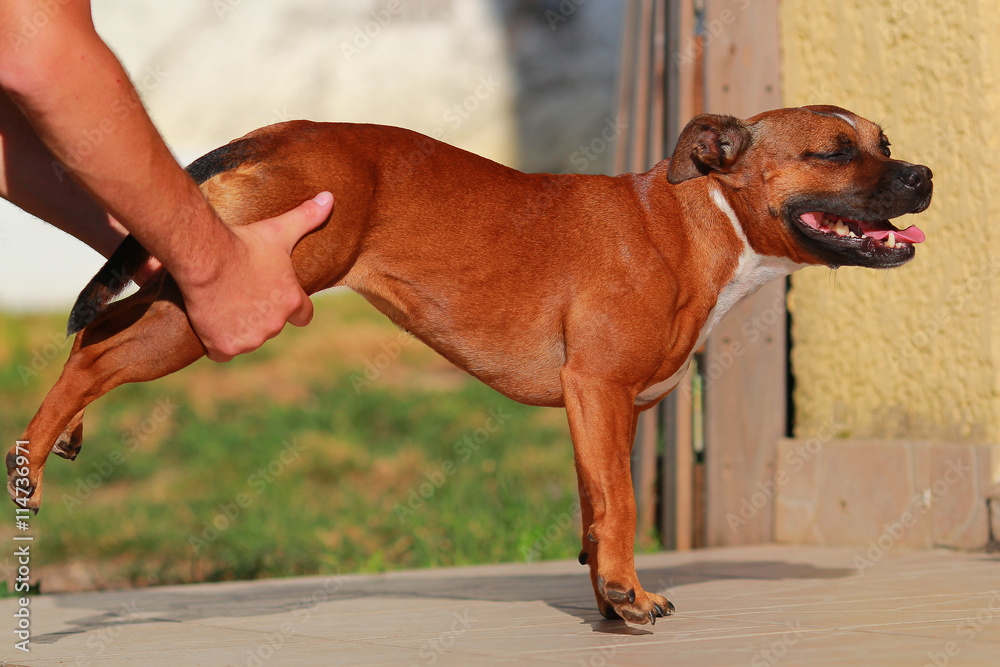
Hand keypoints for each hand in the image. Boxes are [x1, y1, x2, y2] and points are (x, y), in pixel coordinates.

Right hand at [179, 192, 333, 361]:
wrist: (206, 258)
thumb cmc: (243, 243)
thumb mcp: (279, 230)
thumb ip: (307, 217)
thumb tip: (330, 197)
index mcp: (292, 301)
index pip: (303, 314)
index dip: (293, 307)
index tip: (279, 298)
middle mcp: (274, 324)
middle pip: (271, 325)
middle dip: (260, 313)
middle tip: (242, 293)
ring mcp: (250, 338)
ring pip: (248, 338)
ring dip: (240, 327)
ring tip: (225, 303)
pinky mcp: (224, 346)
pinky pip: (224, 352)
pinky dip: (218, 342)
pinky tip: (211, 324)